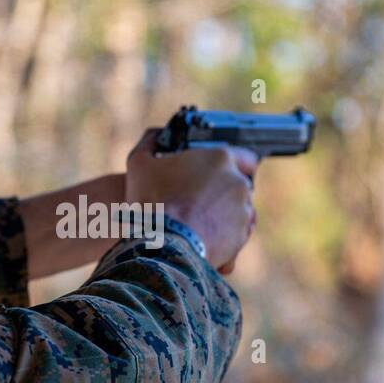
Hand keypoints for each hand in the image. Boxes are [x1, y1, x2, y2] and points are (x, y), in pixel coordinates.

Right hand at [125, 129, 257, 273]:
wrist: (164, 246)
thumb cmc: (152, 202)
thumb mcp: (139, 164)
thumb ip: (149, 143)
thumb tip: (154, 136)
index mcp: (219, 159)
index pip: (244, 156)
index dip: (234, 163)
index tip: (219, 173)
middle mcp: (237, 182)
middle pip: (238, 184)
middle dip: (223, 191)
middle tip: (199, 200)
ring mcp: (243, 210)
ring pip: (239, 209)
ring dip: (224, 213)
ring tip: (198, 222)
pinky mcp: (241, 236)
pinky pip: (237, 233)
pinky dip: (225, 235)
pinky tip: (203, 237)